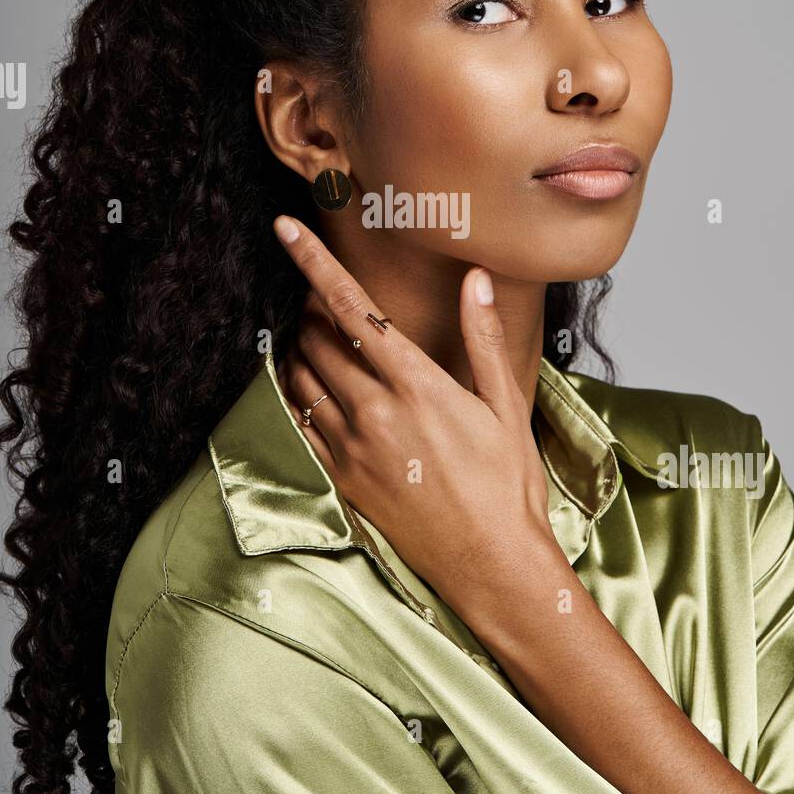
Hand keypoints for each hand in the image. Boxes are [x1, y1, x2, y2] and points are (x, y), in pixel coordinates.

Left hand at [271, 214, 556, 616]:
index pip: (353, 307)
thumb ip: (483, 337)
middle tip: (330, 304)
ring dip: (303, 348)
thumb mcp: (505, 405)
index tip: (286, 229)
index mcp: (416, 384)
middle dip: (314, 308)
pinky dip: (295, 394)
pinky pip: (297, 422)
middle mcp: (375, 411)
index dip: (313, 262)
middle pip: (316, 336)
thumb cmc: (507, 484)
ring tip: (324, 343)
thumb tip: (476, 279)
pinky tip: (312, 389)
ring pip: (300, 376)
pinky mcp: (340, 477)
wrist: (492, 564)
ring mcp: (351, 447)